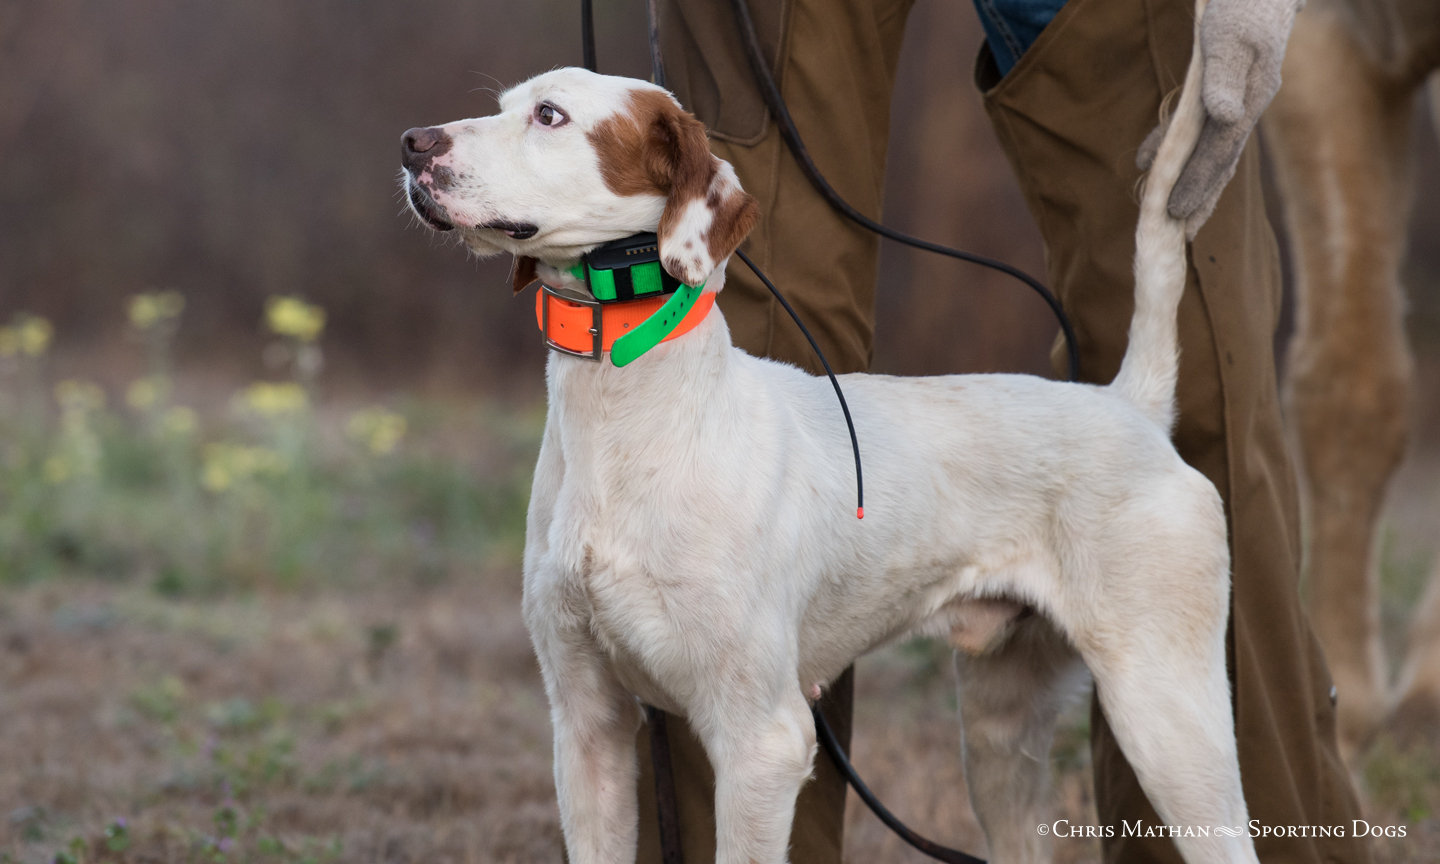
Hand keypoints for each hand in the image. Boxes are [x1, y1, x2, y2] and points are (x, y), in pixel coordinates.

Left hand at [1140, 0, 1301, 235]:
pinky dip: (1179, 148)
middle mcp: (1246, 105)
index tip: (1176, 214)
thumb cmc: (1243, 5)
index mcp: (1249, 99)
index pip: (1219, 153)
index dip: (1198, 185)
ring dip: (1191, 180)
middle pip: (1219, 162)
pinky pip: (1201, 130)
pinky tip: (1155, 159)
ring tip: (1172, 211)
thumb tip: (1223, 116)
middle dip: (1199, 197)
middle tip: (1177, 233)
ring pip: (1211, 150)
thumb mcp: (1229, 37)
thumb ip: (1224, 77)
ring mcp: (1238, 100)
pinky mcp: (1226, 91)